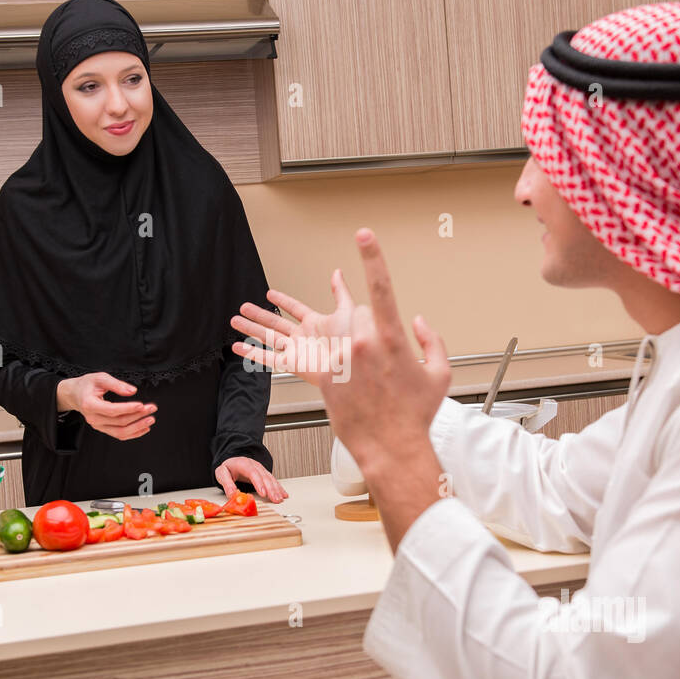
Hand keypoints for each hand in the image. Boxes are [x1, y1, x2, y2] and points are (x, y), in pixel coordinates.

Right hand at [57, 372, 156, 440]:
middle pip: (119, 422)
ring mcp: (97, 425)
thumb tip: (133, 391)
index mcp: (90, 405)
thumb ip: (116, 384)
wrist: (75, 394)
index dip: (128, 409)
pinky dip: (133, 433)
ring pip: (120, 432)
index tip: (142, 405)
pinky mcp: (103, 428)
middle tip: (151, 408)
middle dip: (137, 416)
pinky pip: (119, 435)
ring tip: (150, 419)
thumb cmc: (87, 385)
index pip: (112, 410)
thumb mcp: (100, 378)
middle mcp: (93, 418)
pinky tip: (144, 428)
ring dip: (138, 427)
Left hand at [215, 456, 288, 503]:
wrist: (232, 461)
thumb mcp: (222, 473)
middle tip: (275, 499)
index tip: (263, 493)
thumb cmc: (228, 468)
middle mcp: (255, 466)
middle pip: (264, 477)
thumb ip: (226, 483)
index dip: (259, 483)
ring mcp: (261, 469)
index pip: (253, 473)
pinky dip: (279, 487)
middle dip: (271, 489)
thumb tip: (232, 494)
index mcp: (244, 464)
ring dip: (277, 489)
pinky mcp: (264, 474)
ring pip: (271, 478)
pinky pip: (273, 480)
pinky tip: (283, 493)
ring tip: (280, 499)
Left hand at [231, 228, 450, 480]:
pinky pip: (283, 362)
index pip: (380, 289)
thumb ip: (431, 341)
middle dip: (355, 319)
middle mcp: (357, 344)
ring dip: (266, 318)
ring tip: (243, 306)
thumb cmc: (416, 412)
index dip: (372, 260)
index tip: (364, 234)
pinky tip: (241, 345)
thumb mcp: (437, 373)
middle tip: (362, 340)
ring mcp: (335, 360)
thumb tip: (416, 319)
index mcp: (389, 337)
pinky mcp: (321, 378)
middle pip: (345, 313)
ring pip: (295, 330)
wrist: (393, 444)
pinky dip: (261, 352)